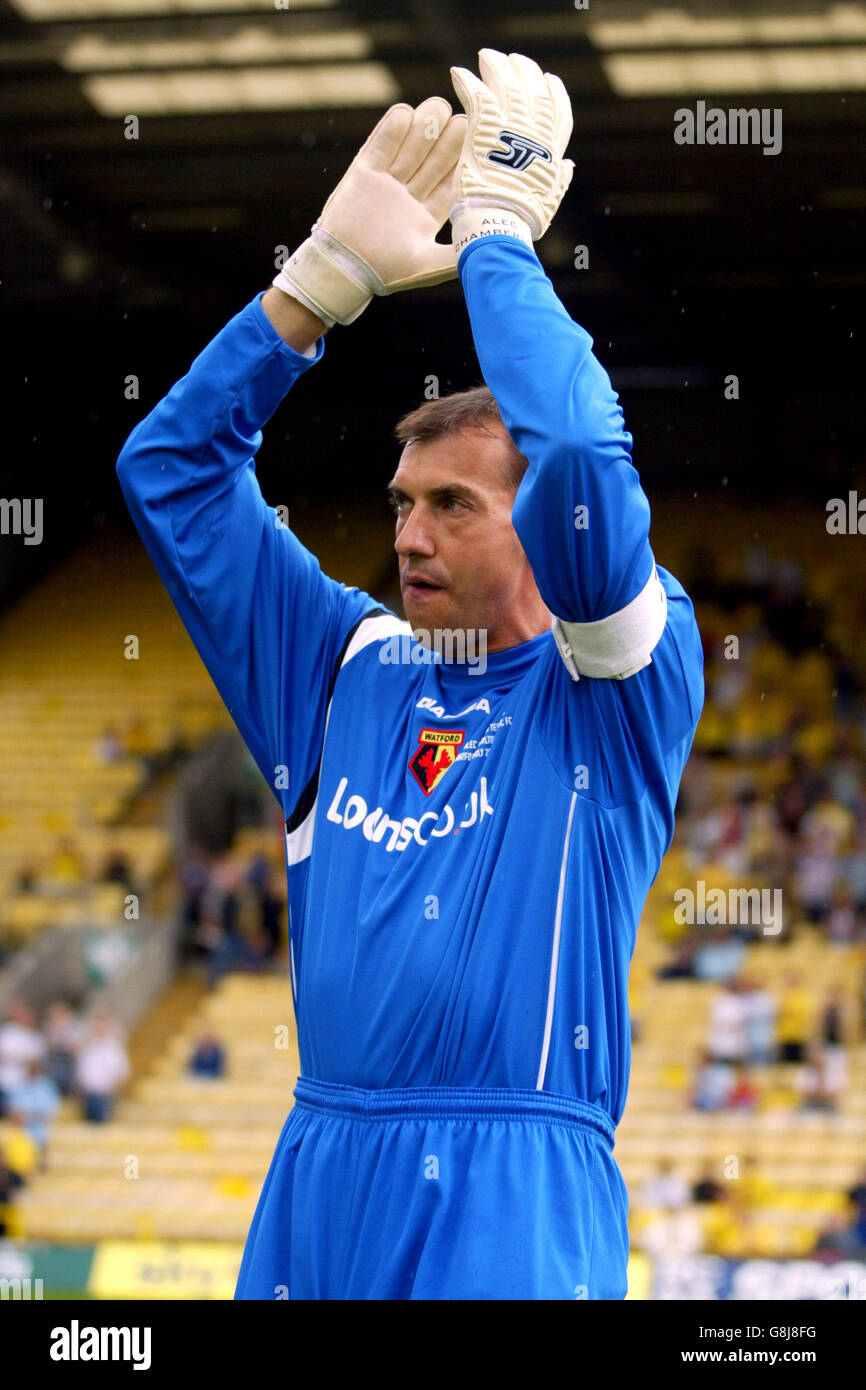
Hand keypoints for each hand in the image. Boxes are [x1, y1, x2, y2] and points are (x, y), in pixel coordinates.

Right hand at [274, 97, 467, 326]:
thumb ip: (454, 256)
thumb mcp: (427, 265)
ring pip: (408, 151)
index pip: (448, 185)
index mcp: (425, 217)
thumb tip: (491, 251)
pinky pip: (378, 147)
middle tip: (463, 119)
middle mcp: (407, 198)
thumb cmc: (385, 272)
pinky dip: (390, 131)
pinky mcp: (362, 175)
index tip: (477, 146)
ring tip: (438, 107)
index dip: (462, 165)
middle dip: (446, 142)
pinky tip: (404, 112)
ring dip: (422, 129)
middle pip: (431, 163)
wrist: (343, 270)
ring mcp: (385, 184)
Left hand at [448, 49, 573, 254]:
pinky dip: (467, 82)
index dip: (554, 94)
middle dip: (524, 72)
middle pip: (533, 91)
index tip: (548, 79)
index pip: (558, 112)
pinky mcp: (485, 130)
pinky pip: (477, 96)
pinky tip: (458, 72)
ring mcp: (511, 129)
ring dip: (496, 68)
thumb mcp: (549, 200)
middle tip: (514, 60)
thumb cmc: (522, 221)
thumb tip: (568, 164)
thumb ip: (559, 178)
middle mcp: (535, 134)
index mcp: (552, 150)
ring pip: (507, 86)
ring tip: (487, 57)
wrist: (500, 225)